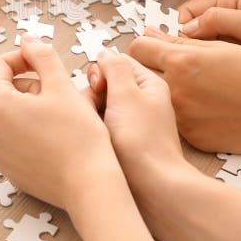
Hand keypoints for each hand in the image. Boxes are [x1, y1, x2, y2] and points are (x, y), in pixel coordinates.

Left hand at [0, 36, 115, 208]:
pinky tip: (56, 137)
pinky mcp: (9, 169)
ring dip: (31, 107)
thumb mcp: (61, 85)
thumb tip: (28, 40)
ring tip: (60, 115)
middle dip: (30, 84)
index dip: (23, 57)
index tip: (43, 61)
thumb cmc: (78, 136)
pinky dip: (30, 130)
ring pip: (10, 115)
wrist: (89, 185)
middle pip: (4, 91)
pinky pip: (14, 138)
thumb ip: (41, 56)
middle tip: (59, 93)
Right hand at [88, 52, 189, 196]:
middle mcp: (140, 101)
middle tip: (98, 111)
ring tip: (98, 131)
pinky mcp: (122, 140)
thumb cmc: (143, 143)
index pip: (115, 62)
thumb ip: (114, 67)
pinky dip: (94, 131)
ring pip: (96, 105)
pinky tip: (98, 142)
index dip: (101, 72)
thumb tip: (104, 53)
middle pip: (102, 84)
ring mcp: (130, 121)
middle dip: (92, 95)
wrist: (151, 186)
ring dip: (90, 115)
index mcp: (148, 84)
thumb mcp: (126, 94)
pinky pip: (99, 125)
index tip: (99, 87)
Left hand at [128, 29, 240, 153]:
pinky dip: (190, 116)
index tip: (152, 50)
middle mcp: (175, 92)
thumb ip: (178, 42)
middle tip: (184, 73)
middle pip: (145, 76)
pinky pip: (179, 123)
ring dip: (173, 95)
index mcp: (181, 63)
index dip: (145, 47)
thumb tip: (148, 32)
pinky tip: (214, 112)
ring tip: (206, 94)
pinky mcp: (193, 139)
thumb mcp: (221, 47)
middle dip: (156, 72)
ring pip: (161, 101)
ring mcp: (182, 119)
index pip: (137, 49)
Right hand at [179, 0, 240, 82]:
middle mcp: (228, 19)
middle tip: (194, 61)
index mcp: (228, 0)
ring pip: (204, 51)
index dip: (180, 28)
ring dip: (205, 61)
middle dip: (191, 47)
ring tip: (212, 71)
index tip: (181, 45)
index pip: (187, 11)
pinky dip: (217, 72)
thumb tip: (184, 28)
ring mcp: (234, 40)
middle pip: (192, 32)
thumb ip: (218, 21)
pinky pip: (219, 66)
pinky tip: (221, 78)